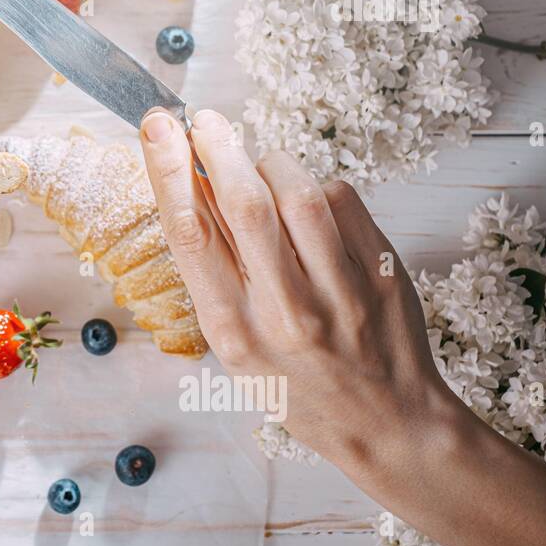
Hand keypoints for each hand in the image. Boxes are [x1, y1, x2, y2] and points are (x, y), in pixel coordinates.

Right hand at [137, 107, 465, 473]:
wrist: (387, 424)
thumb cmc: (298, 383)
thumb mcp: (236, 345)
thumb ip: (214, 274)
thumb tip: (190, 189)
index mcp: (233, 331)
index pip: (190, 233)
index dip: (168, 170)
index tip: (158, 127)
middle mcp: (284, 312)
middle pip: (242, 203)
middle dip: (216, 147)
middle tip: (205, 121)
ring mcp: (340, 293)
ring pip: (297, 193)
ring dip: (269, 163)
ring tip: (259, 166)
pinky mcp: (382, 273)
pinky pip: (341, 200)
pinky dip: (316, 186)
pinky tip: (308, 203)